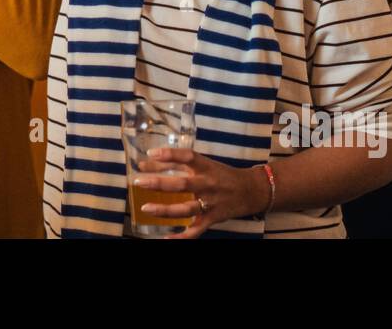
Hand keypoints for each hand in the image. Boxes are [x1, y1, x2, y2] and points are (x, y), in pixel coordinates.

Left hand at [132, 147, 269, 237]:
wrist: (252, 190)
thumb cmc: (222, 175)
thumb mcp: (203, 165)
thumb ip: (175, 164)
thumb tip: (145, 164)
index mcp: (206, 166)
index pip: (187, 156)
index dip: (170, 154)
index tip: (150, 152)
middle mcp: (208, 183)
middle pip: (183, 184)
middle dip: (160, 183)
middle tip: (139, 181)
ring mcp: (211, 203)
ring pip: (186, 209)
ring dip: (165, 210)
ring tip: (146, 208)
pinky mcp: (213, 218)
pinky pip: (196, 230)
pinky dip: (181, 237)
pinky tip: (165, 238)